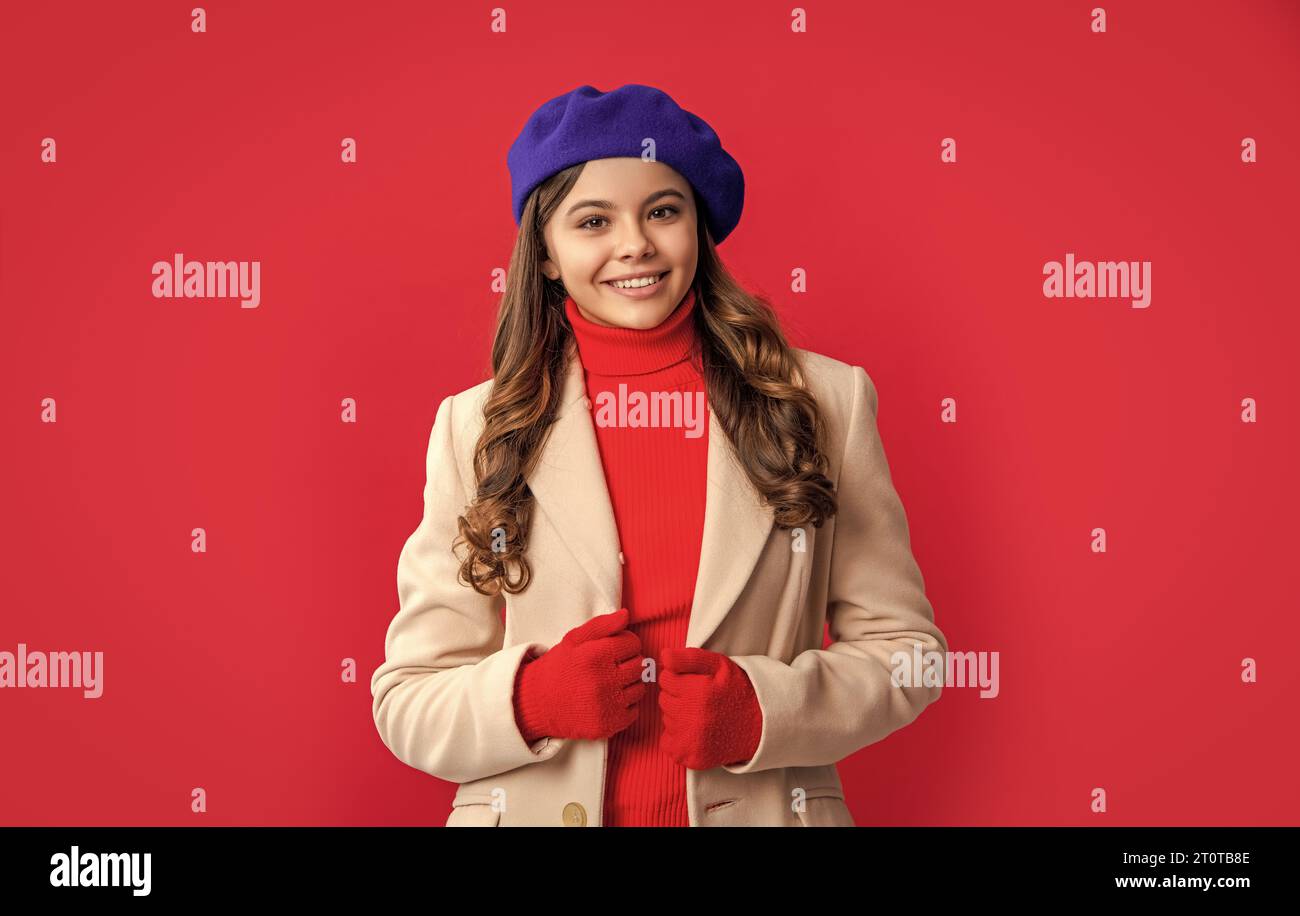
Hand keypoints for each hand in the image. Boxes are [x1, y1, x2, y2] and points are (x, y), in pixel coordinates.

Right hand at [513, 607, 645, 741]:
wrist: (536, 703)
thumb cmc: (558, 667)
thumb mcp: (574, 639)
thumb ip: (602, 625)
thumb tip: (626, 614)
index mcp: (595, 655)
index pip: (633, 643)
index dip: (625, 643)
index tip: (612, 650)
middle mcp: (603, 680)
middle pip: (640, 665)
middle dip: (628, 662)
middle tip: (610, 667)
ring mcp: (606, 705)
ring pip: (640, 688)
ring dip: (628, 685)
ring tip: (608, 684)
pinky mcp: (608, 725)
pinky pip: (634, 711)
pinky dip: (625, 706)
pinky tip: (608, 701)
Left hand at [657, 647, 762, 770]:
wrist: (761, 725)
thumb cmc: (737, 691)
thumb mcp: (719, 665)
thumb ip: (690, 657)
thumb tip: (664, 656)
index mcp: (698, 693)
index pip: (665, 679)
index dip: (678, 677)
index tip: (694, 682)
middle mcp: (693, 718)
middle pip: (664, 700)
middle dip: (678, 696)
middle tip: (699, 699)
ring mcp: (692, 741)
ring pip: (666, 720)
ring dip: (678, 716)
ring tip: (701, 715)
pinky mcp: (692, 758)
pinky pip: (667, 744)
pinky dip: (676, 738)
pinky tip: (694, 731)